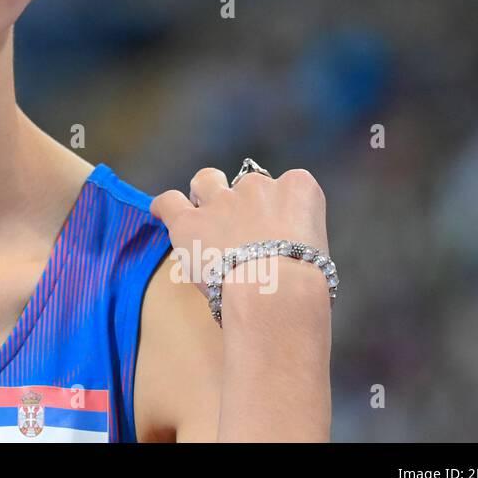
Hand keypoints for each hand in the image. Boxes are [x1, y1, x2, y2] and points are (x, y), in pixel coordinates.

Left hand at [150, 166, 329, 302]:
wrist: (276, 295)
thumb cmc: (303, 287)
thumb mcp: (316, 250)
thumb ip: (294, 237)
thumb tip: (276, 250)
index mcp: (298, 188)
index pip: (288, 185)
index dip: (280, 211)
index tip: (278, 233)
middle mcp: (258, 186)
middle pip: (247, 185)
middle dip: (244, 206)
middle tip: (244, 238)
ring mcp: (221, 200)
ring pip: (207, 181)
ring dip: (204, 195)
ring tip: (206, 222)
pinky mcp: (190, 221)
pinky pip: (169, 202)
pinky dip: (163, 207)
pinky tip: (161, 212)